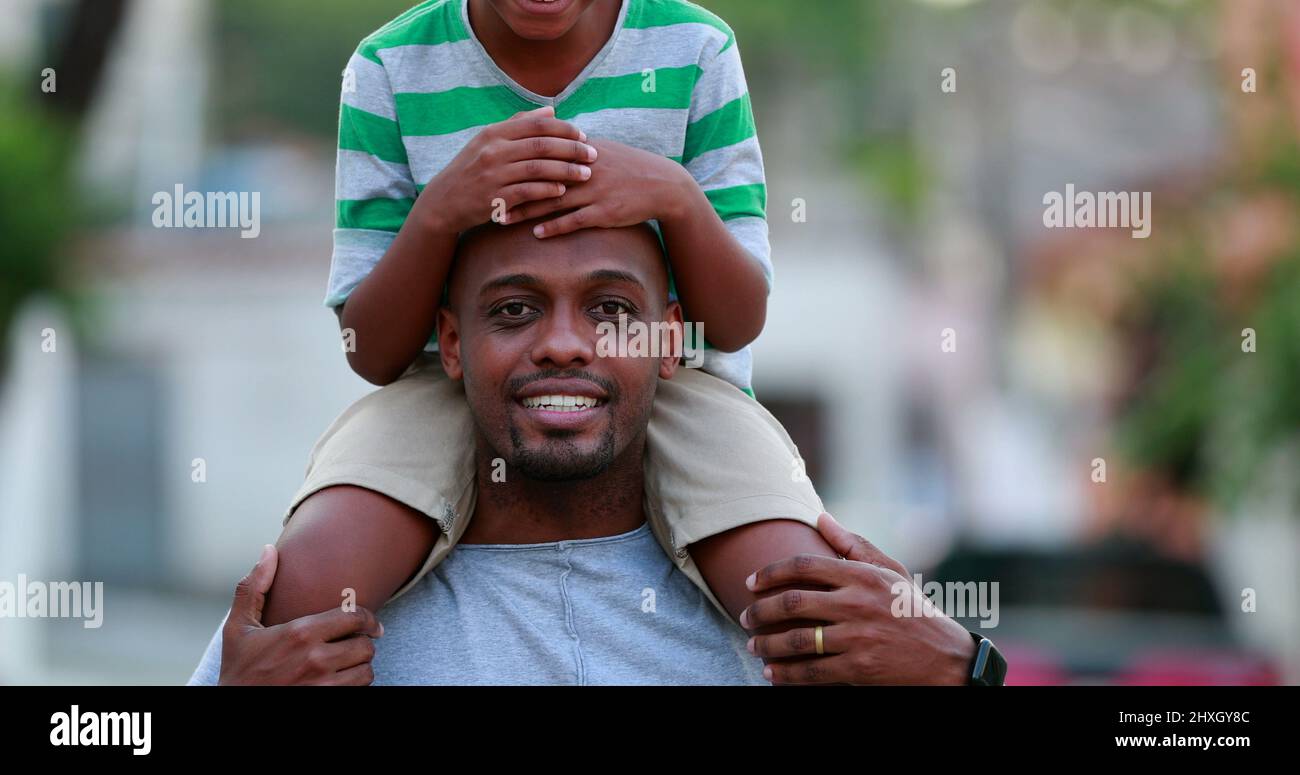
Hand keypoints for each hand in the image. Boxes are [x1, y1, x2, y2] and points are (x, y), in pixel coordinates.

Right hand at [218, 544, 385, 685]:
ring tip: (347, 663)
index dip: (369, 619)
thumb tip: (269, 549)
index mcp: (300, 633)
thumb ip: (254, 587)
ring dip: (360, 666)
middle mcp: (315, 659)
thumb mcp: (238, 628)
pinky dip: (355, 685)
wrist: (233, 709)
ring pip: (366, 670)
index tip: (372, 624)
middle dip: (362, 643)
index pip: (355, 617)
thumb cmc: (238, 670)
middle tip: (354, 644)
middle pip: (365, 645)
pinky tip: (341, 680)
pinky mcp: (327, 701)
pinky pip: (359, 690)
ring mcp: (323, 685)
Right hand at [417, 105, 597, 234]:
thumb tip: (551, 111)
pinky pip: (529, 192)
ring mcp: (493, 174)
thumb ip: (519, 125)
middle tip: (593, 155)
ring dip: (566, 171)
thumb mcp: (489, 142)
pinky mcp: (495, 197)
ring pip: (539, 168)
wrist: (444, 201)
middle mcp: (493, 150)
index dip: (564, 129)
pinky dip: (548, 190)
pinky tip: (563, 190)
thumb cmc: (472, 169)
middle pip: (542, 145)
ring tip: (586, 174)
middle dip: (572, 149)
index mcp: (494, 133)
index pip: (537, 125)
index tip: (583, 136)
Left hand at [505, 137, 691, 236]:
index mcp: (582, 150)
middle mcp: (585, 168)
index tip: (493, 170)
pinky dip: (554, 226)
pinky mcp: (605, 211)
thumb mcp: (603, 148)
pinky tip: (537, 233)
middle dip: (512, 188)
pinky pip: (574, 220)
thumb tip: (549, 135)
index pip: (541, 153)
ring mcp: (595, 191)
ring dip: (525, 211)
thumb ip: (574, 144)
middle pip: (540, 178)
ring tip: (503, 219)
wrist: (662, 185)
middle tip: (488, 197)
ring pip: (553, 201)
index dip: (516, 162)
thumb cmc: (629, 167)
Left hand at [739, 513, 976, 685]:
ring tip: (754, 646)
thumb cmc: (912, 609)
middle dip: (761, 611)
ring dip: (767, 645)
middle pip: (793, 602)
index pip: (804, 565)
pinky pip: (812, 672)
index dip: (770, 572)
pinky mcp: (859, 668)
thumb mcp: (890, 570)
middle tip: (745, 617)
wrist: (946, 656)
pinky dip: (787, 674)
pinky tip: (772, 673)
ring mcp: (858, 636)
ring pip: (797, 639)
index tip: (750, 582)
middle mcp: (857, 603)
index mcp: (861, 575)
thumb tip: (821, 517)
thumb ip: (853, 545)